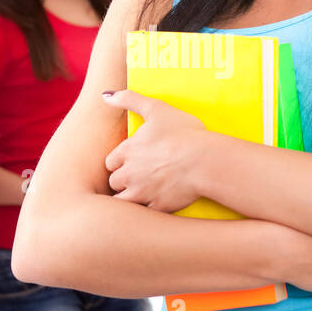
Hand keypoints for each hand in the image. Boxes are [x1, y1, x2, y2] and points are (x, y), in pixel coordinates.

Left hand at [101, 89, 208, 212]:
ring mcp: (142, 193)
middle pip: (115, 182)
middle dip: (124, 180)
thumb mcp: (156, 108)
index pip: (110, 162)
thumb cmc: (183, 133)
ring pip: (124, 202)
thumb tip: (105, 95)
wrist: (206, 160)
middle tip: (140, 176)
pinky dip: (149, 210)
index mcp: (126, 152)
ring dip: (131, 197)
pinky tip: (159, 203)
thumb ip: (129, 99)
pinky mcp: (157, 208)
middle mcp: (129, 174)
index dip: (121, 161)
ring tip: (146, 192)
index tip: (133, 160)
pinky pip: (145, 215)